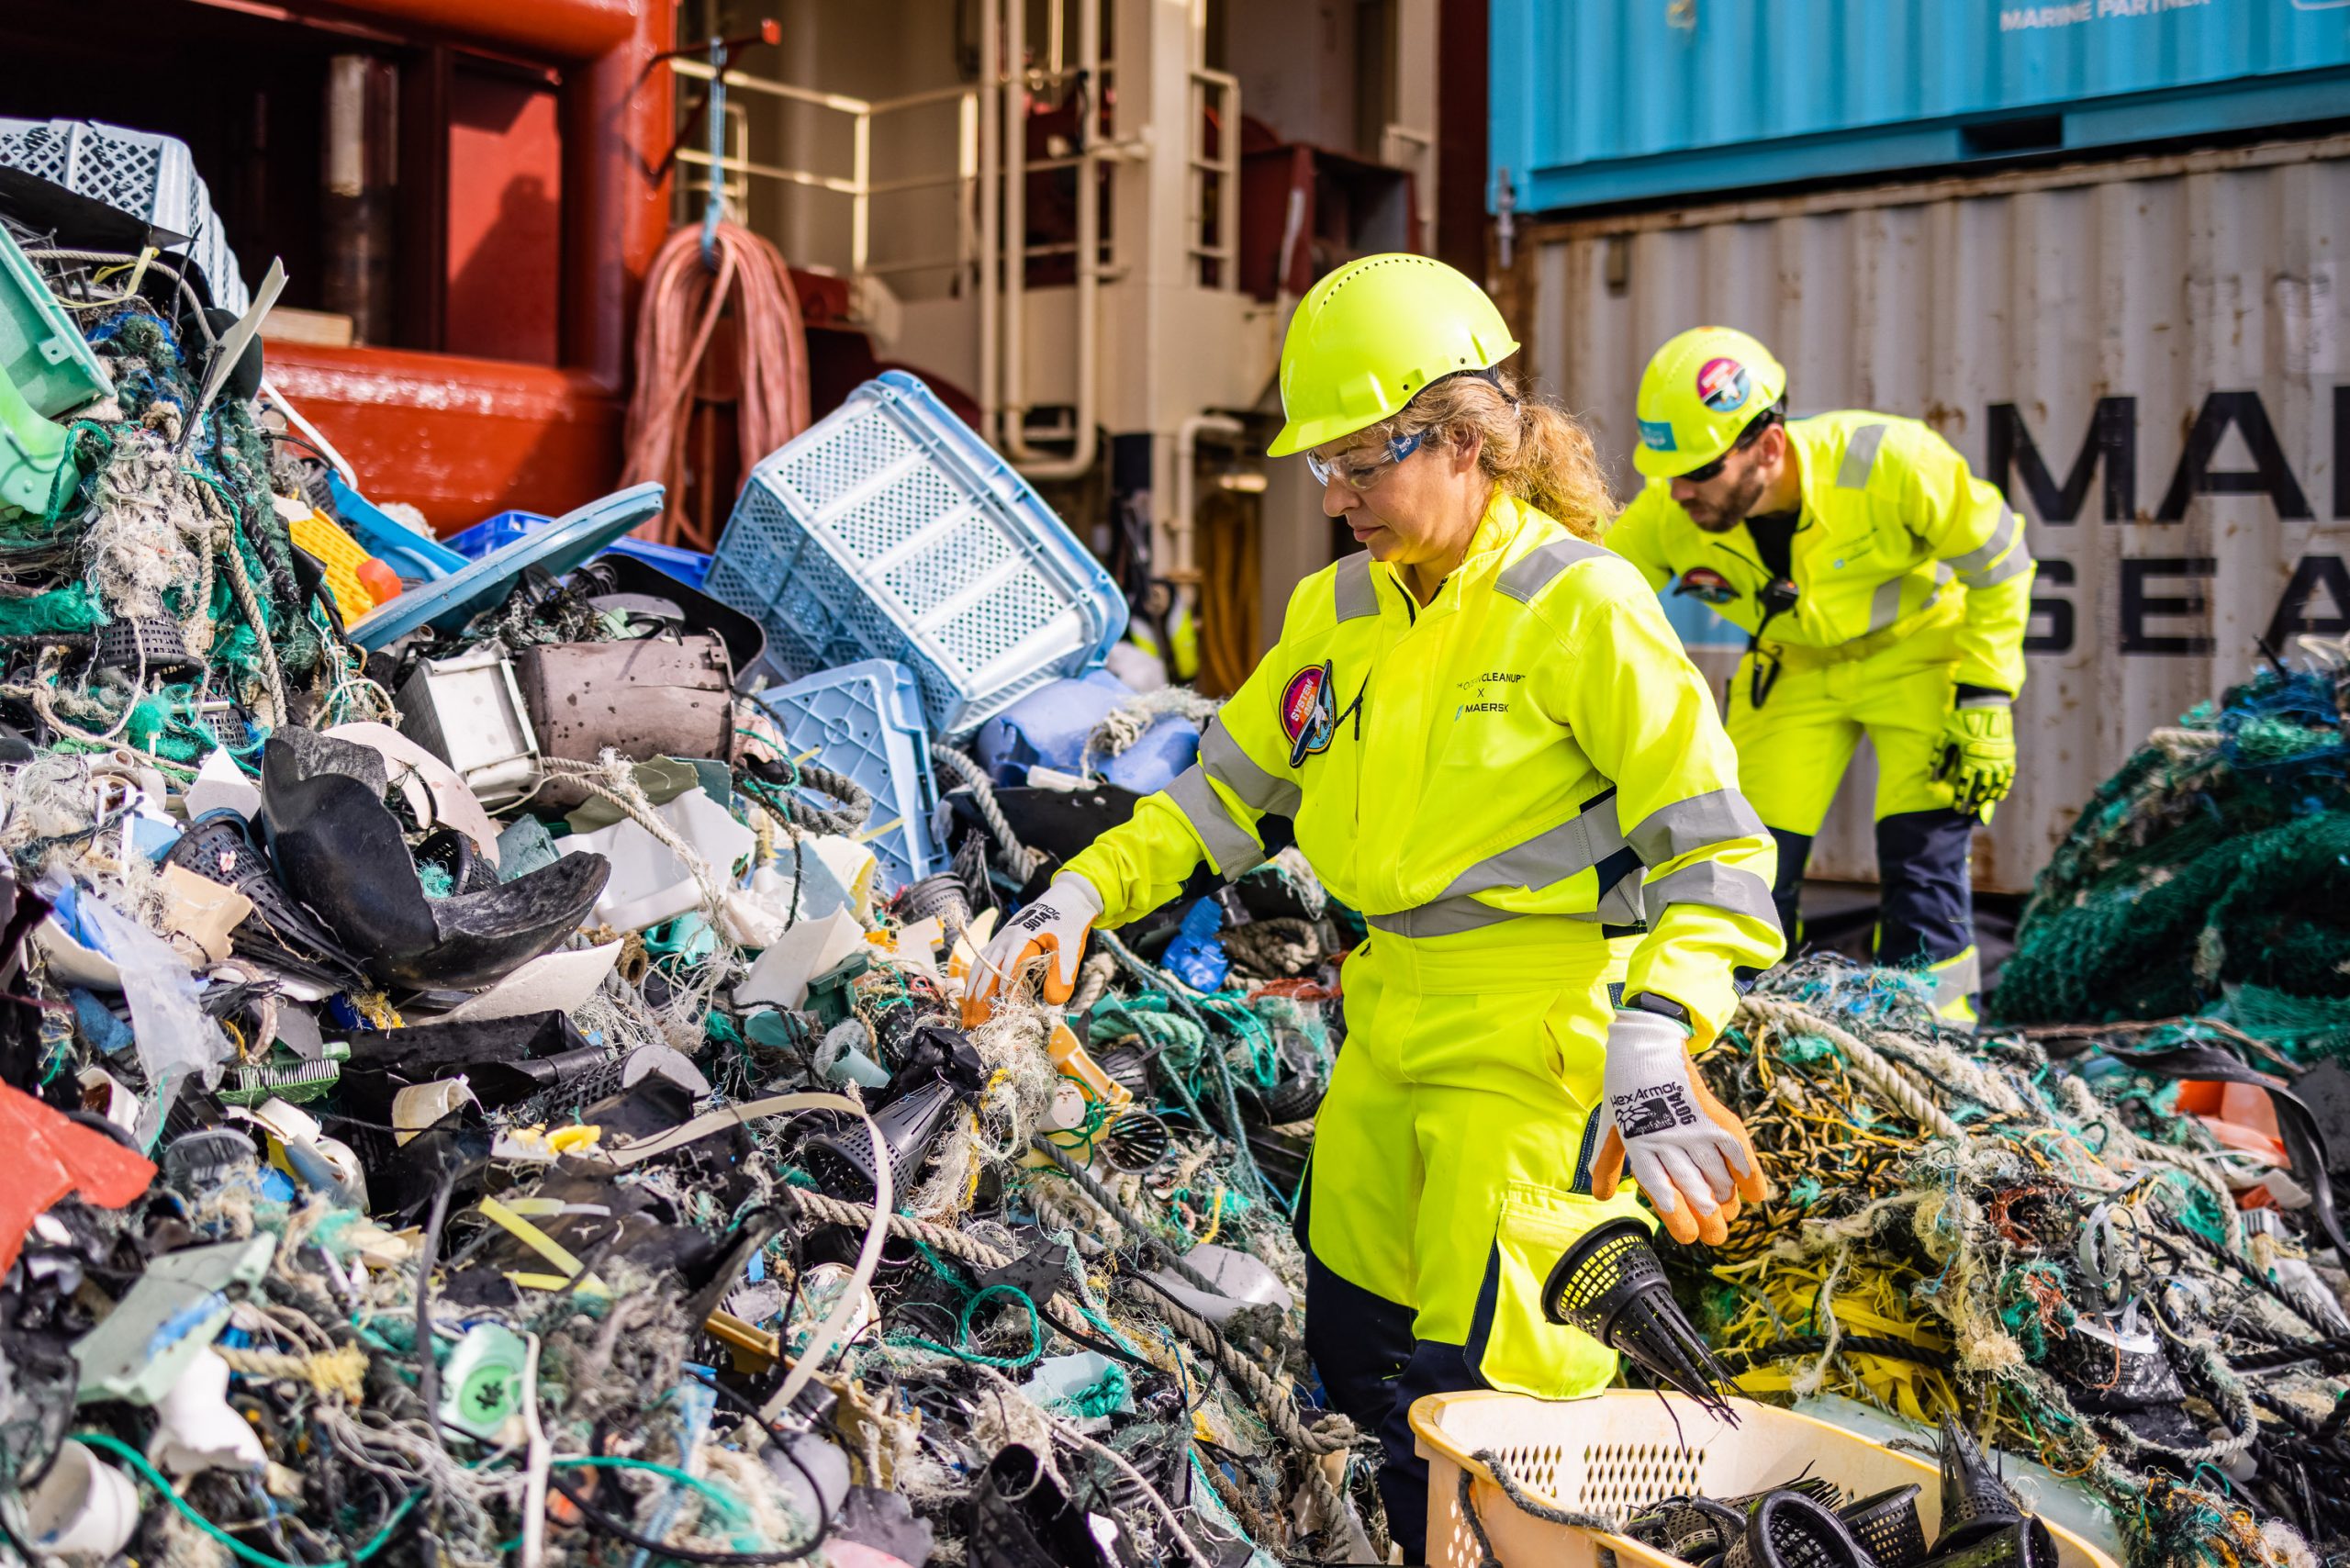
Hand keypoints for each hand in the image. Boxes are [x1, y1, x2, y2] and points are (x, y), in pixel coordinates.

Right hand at [961, 875, 1103, 1025]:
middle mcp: (1005, 938)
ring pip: (979, 967)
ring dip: (973, 992)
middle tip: (976, 1024)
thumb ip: (1063, 974)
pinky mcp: (998, 943)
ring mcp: (999, 940)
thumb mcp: (1071, 948)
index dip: (1007, 991)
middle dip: (981, 998)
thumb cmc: (1067, 925)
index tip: (1005, 1013)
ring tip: (968, 1016)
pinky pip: (981, 963)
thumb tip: (1053, 1002)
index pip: (1010, 968)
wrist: (1064, 900)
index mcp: (1022, 938)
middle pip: (987, 970)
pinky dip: (975, 981)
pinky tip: (971, 998)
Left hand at [1590, 1007, 1767, 1245]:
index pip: (1662, 1195)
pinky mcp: (1714, 1116)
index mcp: (1640, 1148)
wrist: (1648, 1046)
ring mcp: (1693, 1130)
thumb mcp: (1612, 1126)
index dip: (1679, 1220)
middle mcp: (1668, 1142)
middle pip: (1696, 1194)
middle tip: (1716, 1236)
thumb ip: (1609, 1164)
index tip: (1689, 1236)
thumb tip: (1601, 1197)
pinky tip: (1754, 1194)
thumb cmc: (1627, 1091)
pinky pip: (1737, 1152)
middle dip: (1710, 1222)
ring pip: (1719, 1179)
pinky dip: (1749, 1175)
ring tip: (1729, 1213)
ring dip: (1728, 1202)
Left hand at [1933, 697, 2015, 818]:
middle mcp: (1986, 763)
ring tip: (1979, 805)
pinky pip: (2007, 777)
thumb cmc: (1963, 720)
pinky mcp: (2009, 757)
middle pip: (1979, 788)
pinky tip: (1998, 796)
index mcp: (1969, 759)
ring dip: (1986, 797)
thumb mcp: (1947, 737)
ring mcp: (1999, 760)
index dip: (1960, 798)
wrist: (1987, 707)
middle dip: (1972, 801)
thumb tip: (1933, 777)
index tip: (1956, 807)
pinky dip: (2002, 788)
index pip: (1964, 784)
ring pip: (1993, 785)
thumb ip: (1940, 758)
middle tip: (1966, 810)